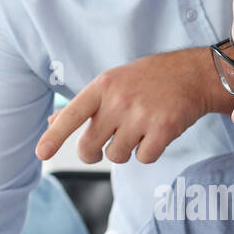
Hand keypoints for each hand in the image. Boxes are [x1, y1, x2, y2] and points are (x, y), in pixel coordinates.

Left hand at [34, 47, 224, 164]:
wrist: (193, 74)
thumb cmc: (148, 79)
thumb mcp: (112, 82)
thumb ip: (85, 104)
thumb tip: (54, 121)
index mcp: (103, 86)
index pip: (72, 115)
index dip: (54, 136)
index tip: (40, 153)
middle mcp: (119, 100)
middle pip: (90, 147)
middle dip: (93, 154)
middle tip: (102, 149)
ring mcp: (141, 115)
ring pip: (117, 156)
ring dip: (125, 152)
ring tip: (137, 132)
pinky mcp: (163, 129)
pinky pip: (144, 158)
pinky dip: (149, 153)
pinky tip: (156, 135)